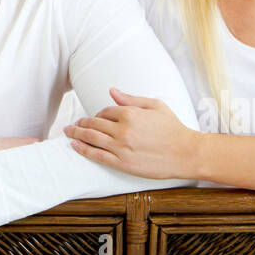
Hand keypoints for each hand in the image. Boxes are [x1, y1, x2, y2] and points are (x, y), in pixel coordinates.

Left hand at [63, 88, 194, 178]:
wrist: (186, 153)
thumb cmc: (173, 128)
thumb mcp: (154, 106)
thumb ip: (131, 99)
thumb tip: (112, 91)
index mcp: (131, 114)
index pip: (105, 111)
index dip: (98, 114)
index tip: (96, 117)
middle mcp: (123, 130)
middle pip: (94, 123)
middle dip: (81, 122)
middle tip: (73, 123)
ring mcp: (121, 147)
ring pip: (91, 138)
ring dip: (76, 133)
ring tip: (69, 132)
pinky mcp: (122, 163)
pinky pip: (97, 155)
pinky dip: (83, 149)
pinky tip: (75, 145)